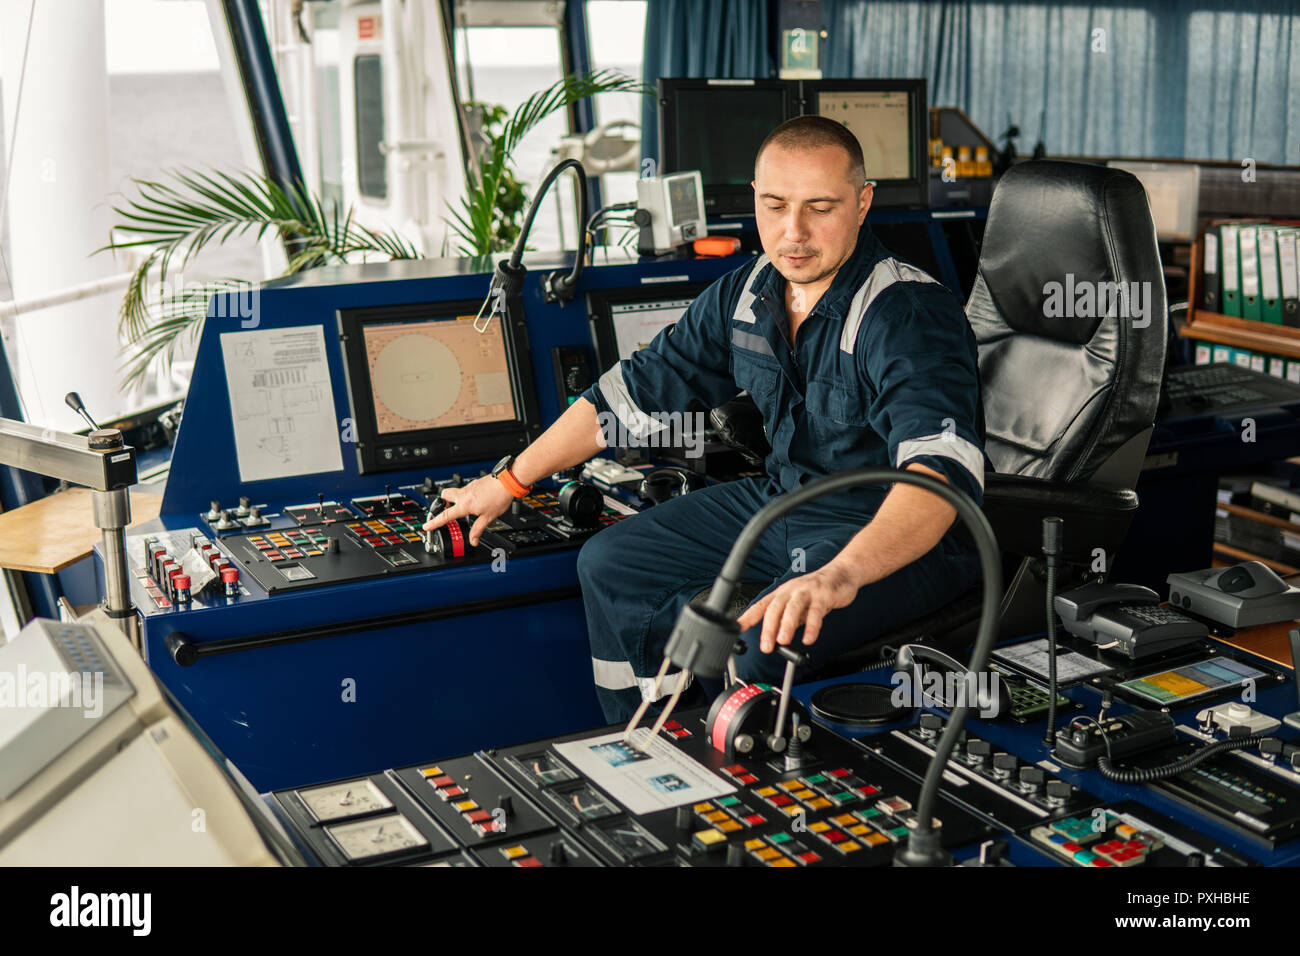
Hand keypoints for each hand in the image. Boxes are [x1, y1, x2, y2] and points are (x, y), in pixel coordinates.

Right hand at [422, 476, 513, 546]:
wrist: (508, 482)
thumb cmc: (499, 497)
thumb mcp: (488, 518)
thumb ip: (478, 530)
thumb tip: (473, 540)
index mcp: (465, 505)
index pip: (445, 516)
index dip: (434, 522)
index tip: (426, 525)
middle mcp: (464, 494)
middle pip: (443, 496)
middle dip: (441, 504)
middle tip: (445, 512)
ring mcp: (469, 487)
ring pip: (454, 491)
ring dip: (454, 499)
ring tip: (462, 508)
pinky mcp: (475, 483)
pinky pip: (465, 489)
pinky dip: (465, 495)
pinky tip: (475, 501)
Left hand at [735, 564, 858, 653]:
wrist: (841, 574)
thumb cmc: (816, 591)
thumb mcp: (797, 605)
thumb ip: (787, 620)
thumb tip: (775, 640)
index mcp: (782, 593)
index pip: (761, 606)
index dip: (748, 617)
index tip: (737, 630)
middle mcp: (791, 591)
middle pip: (775, 608)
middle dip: (768, 628)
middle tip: (766, 646)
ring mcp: (807, 592)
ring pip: (793, 607)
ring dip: (786, 625)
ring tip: (783, 641)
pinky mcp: (824, 595)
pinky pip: (816, 612)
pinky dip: (812, 627)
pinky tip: (809, 639)